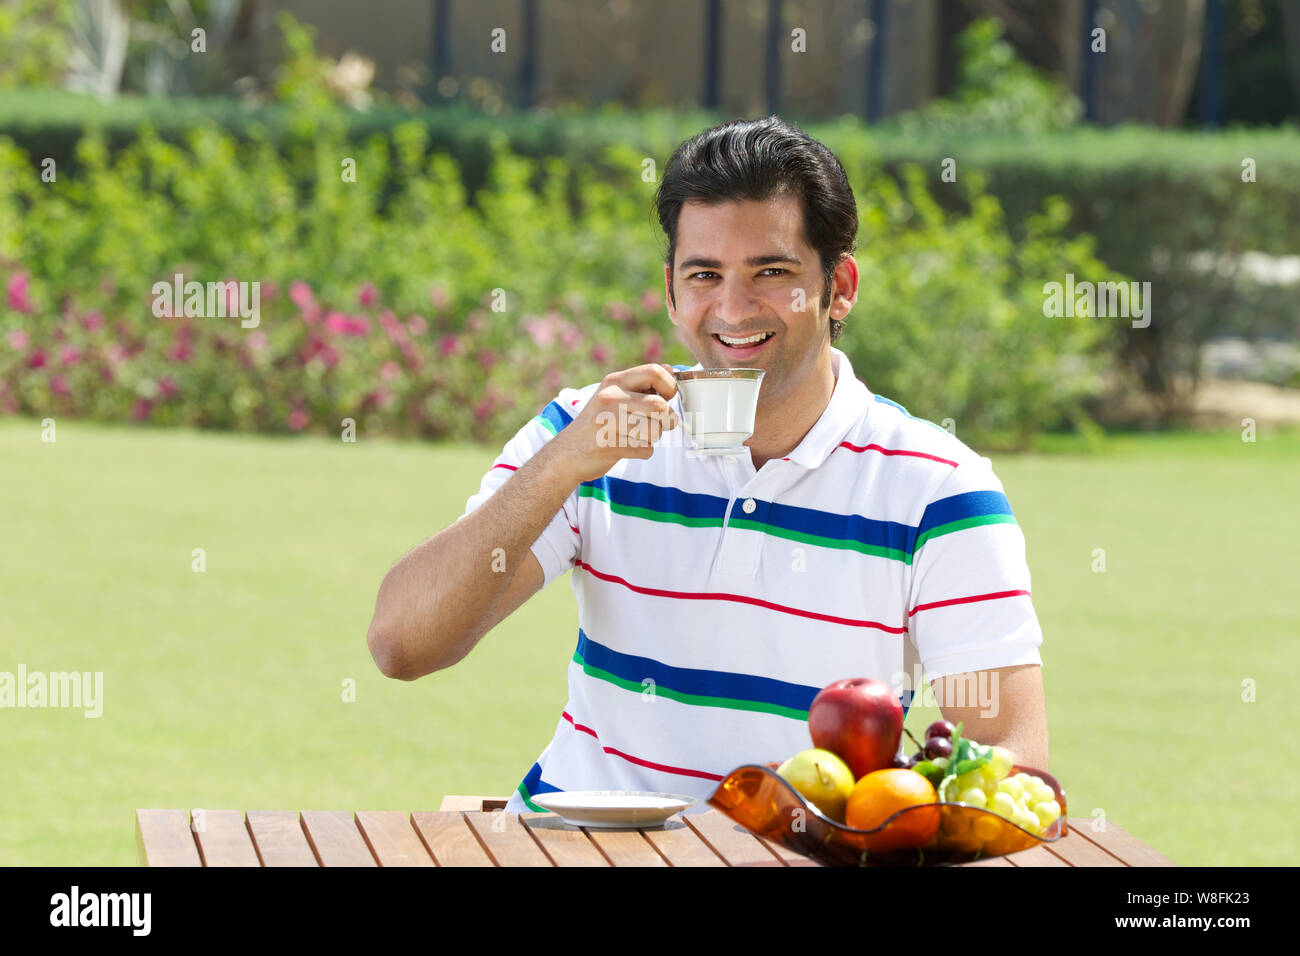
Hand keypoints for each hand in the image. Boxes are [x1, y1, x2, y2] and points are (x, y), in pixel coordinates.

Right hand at [550, 363, 679, 483]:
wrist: (567, 453)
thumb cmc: (599, 422)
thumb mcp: (615, 395)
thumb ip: (642, 383)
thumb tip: (669, 369)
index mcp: (614, 381)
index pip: (654, 372)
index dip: (670, 386)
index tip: (667, 398)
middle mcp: (610, 397)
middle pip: (659, 405)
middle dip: (667, 418)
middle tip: (660, 423)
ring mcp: (607, 422)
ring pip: (655, 430)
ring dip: (654, 437)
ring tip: (638, 435)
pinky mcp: (608, 446)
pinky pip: (645, 449)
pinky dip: (642, 452)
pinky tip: (628, 447)